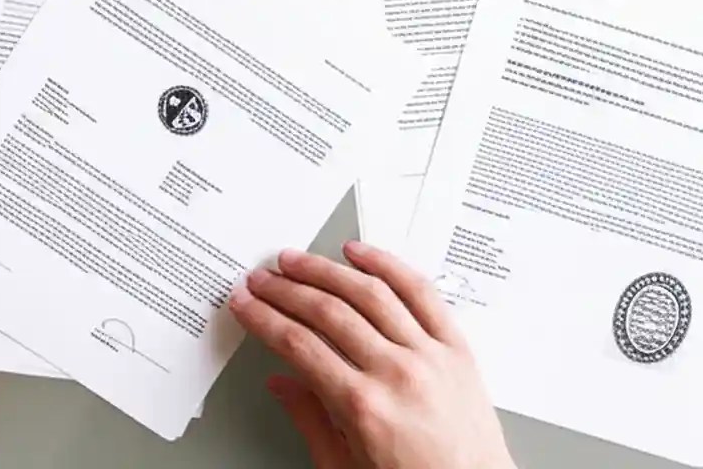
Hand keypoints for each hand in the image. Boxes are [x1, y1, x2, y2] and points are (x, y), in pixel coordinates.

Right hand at [230, 241, 515, 468]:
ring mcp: (429, 355)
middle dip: (286, 290)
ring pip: (369, 293)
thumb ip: (310, 419)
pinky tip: (361, 254)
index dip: (264, 318)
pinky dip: (388, 265)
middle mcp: (396, 373)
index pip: (298, 344)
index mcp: (362, 407)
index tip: (246, 303)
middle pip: (328, 313)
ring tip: (297, 260)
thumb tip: (280, 382)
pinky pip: (420, 292)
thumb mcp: (344, 467)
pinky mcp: (456, 347)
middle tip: (262, 279)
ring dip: (326, 271)